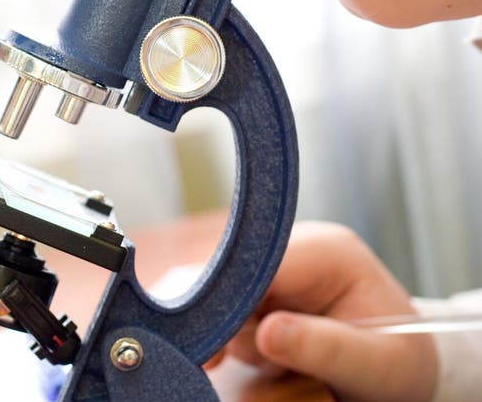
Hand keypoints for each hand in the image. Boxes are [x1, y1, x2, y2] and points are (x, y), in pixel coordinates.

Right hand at [206, 222, 437, 401]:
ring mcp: (286, 267)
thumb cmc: (400, 363)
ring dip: (239, 336)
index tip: (208, 342)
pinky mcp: (275, 287)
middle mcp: (302, 248)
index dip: (228, 295)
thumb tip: (266, 332)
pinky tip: (270, 360)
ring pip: (231, 292)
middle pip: (238, 271)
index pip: (263, 259)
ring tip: (280, 370)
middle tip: (228, 363)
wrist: (410, 368)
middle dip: (230, 321)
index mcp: (331, 251)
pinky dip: (243, 339)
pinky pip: (238, 307)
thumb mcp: (374, 365)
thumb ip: (323, 348)